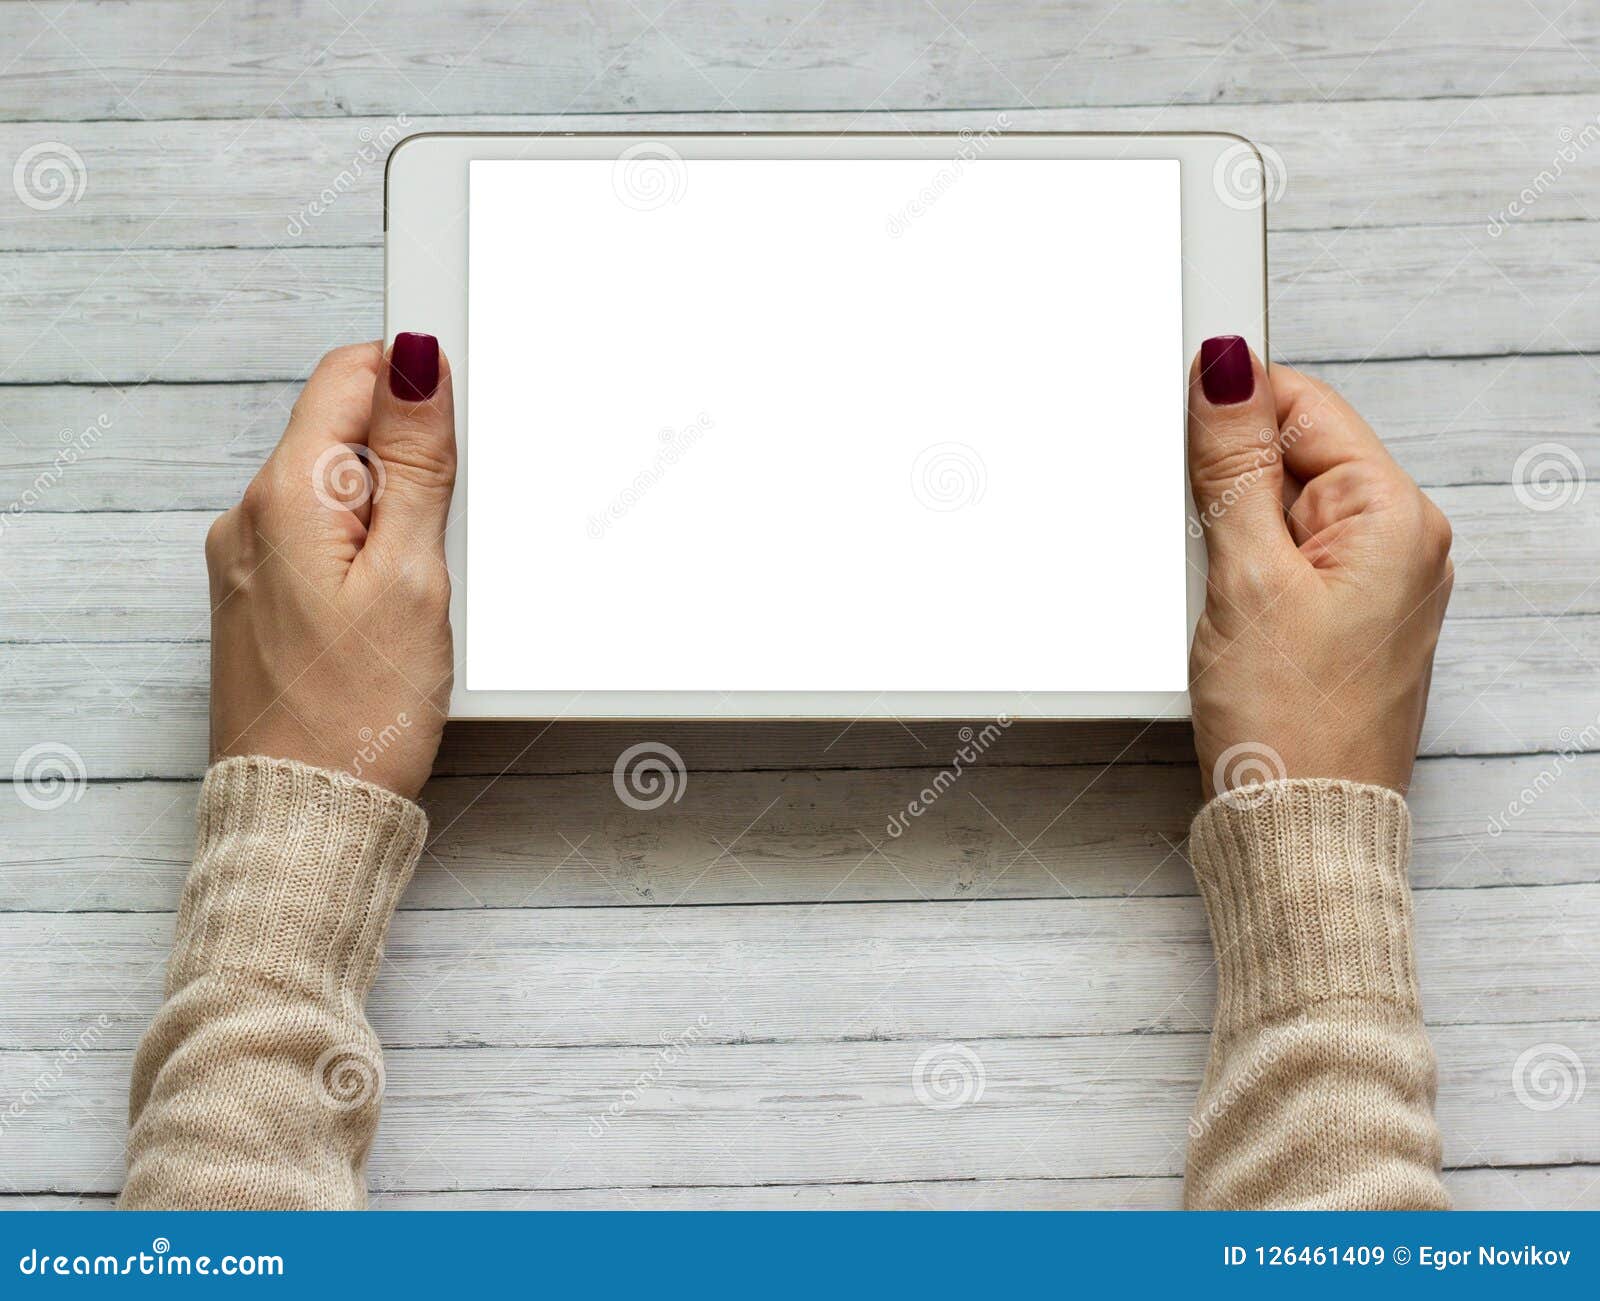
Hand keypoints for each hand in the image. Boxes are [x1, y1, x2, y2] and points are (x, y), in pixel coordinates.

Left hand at [205, 335, 455, 799]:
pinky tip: (395, 613)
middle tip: (446, 543)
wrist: (307, 816)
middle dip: (411, 465)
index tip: (459, 429)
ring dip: (394, 517)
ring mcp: (250, 562)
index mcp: (284, 496)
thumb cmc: (359, 716)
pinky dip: (370, 557)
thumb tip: (416, 361)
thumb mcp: (412, 577)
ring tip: (420, 593)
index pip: (349, 376)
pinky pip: (324, 542)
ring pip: (340, 492)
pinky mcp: (264, 600)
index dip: (414, 383)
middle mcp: (251, 518)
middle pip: (345, 434)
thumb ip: (416, 463)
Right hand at [1187, 336, 1453, 797]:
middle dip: (1226, 486)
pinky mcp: (1334, 620)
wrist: (1297, 827)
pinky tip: (1221, 614)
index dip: (1233, 408)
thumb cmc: (1291, 725)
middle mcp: (1397, 545)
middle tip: (1205, 550)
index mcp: (1395, 517)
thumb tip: (1228, 369)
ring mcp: (1367, 586)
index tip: (1177, 416)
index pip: (1305, 407)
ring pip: (1275, 512)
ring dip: (1226, 535)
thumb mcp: (1247, 577)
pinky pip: (1278, 561)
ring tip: (1217, 597)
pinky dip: (1237, 573)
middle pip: (1290, 458)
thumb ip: (1234, 466)